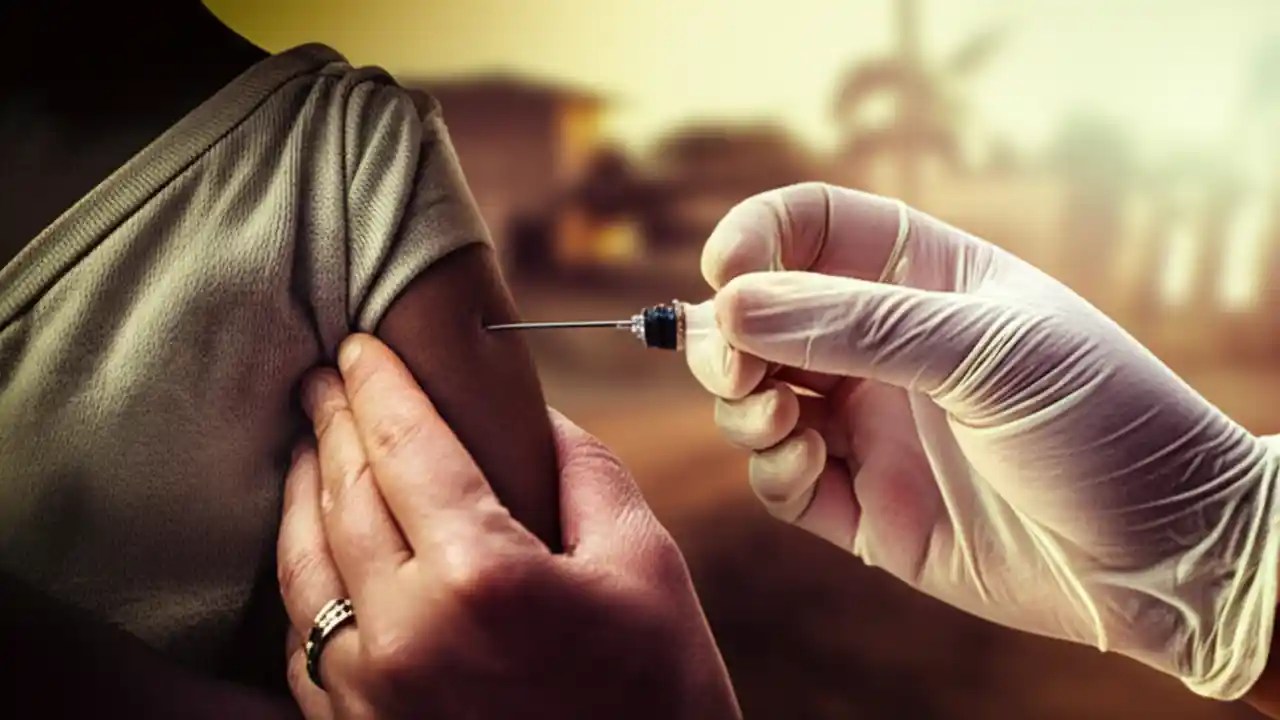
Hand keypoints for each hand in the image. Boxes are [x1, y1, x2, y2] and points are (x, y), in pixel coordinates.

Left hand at [277, 334, 738, 719]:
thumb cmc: (659, 692)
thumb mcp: (644, 563)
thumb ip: (583, 470)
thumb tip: (529, 415)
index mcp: (481, 578)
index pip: (407, 450)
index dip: (380, 386)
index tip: (360, 344)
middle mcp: (406, 635)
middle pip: (343, 498)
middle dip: (331, 425)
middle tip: (324, 377)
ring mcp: (370, 694)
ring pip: (304, 567)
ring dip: (300, 494)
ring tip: (306, 445)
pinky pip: (305, 638)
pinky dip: (304, 576)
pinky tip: (315, 547)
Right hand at [686, 182, 1279, 700]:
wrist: (1168, 556)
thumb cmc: (1105, 423)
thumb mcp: (989, 350)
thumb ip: (857, 323)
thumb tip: (731, 302)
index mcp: (924, 280)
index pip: (813, 228)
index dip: (757, 237)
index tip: (725, 271)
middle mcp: (887, 351)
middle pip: (765, 317)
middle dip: (729, 333)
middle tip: (734, 364)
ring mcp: (874, 430)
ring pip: (760, 400)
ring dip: (741, 404)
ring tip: (773, 417)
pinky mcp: (869, 508)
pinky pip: (784, 481)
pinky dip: (771, 467)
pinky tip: (804, 462)